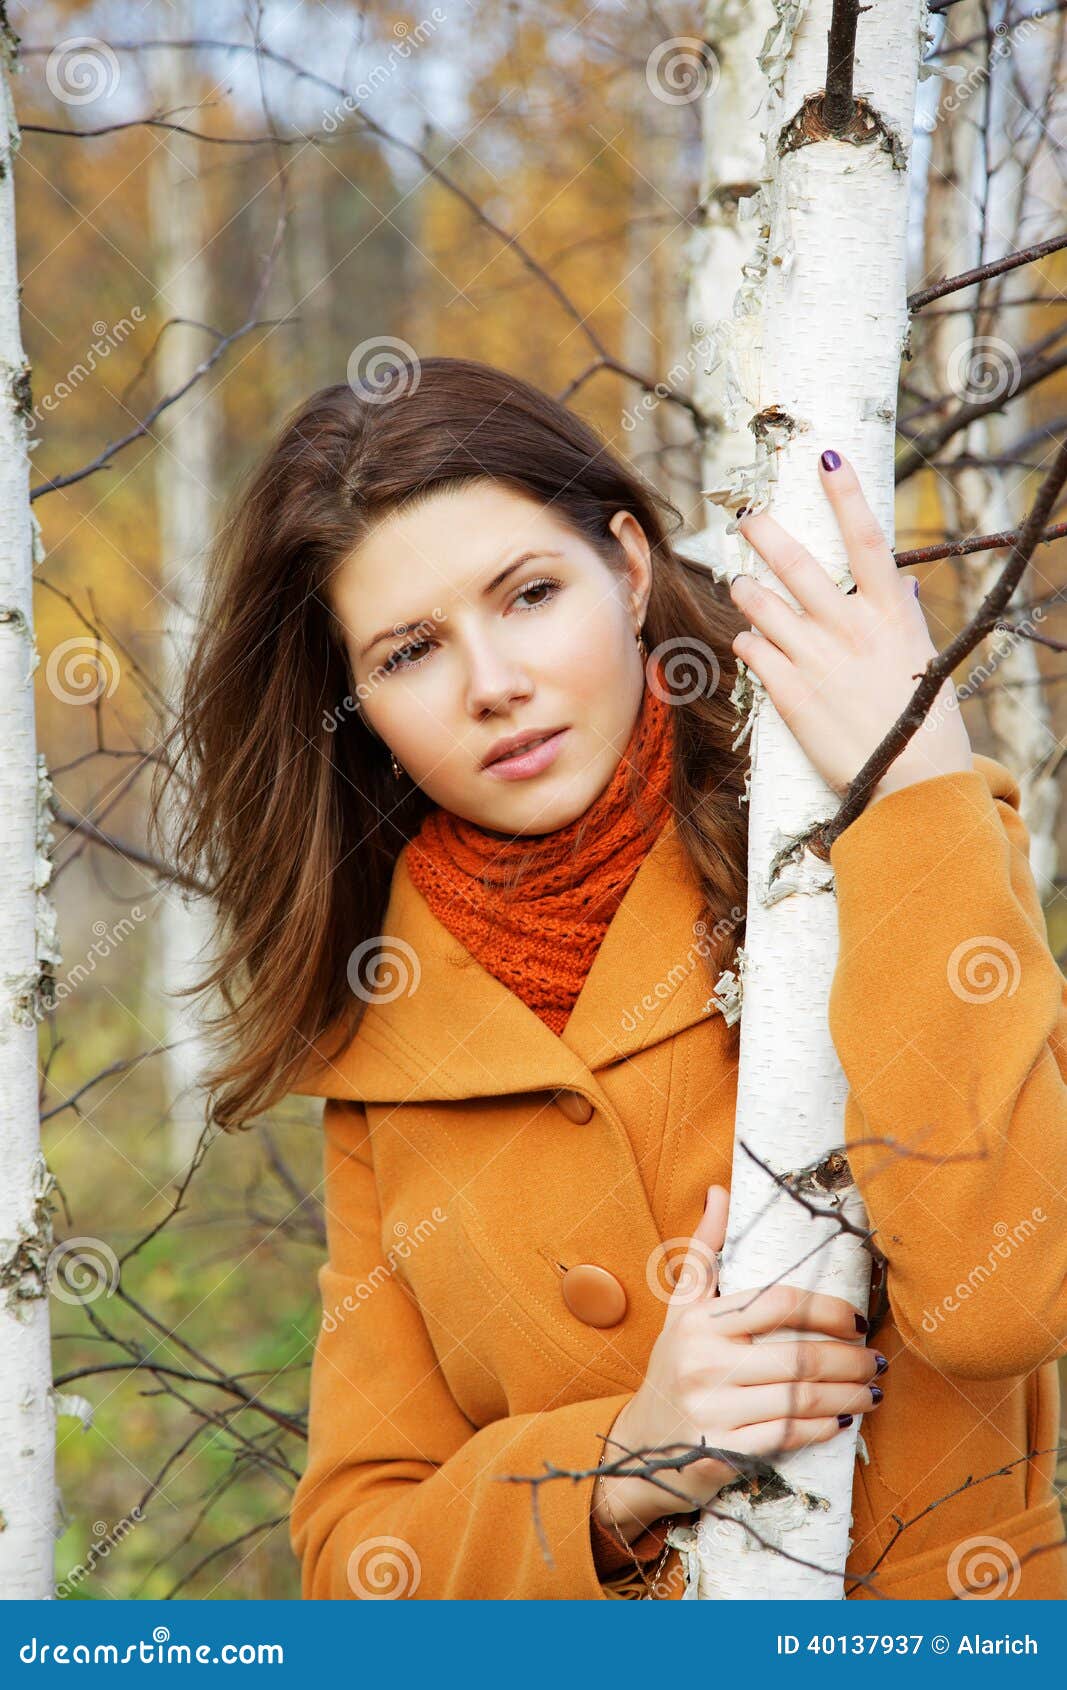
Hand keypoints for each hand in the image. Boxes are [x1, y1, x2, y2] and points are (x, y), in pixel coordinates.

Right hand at [595, 1185, 883, 1538]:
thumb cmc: (673, 1366)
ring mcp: (711, 1409)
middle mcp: (702, 1362)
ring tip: (872, 1391)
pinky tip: (841, 1421)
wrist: (641, 1447)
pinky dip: (821, 1428)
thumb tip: (719, 1192)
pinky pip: (785, 1437)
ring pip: (799, 1400)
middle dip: (850, 1359)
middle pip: (798, 1356)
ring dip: (847, 1395)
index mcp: (698, 1321)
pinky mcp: (720, 1454)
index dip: (827, 1310)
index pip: (776, 1304)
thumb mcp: (681, 1310)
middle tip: (877, 1360)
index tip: (858, 1319)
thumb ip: (704, 1252)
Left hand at [727, 450, 971, 804]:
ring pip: (762, 604)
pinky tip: (750, 643)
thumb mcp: (922, 659)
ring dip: (747, 591)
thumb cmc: (923, 719)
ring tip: (742, 585)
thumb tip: (903, 590)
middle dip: (766, 533)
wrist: (912, 780)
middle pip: (797, 564)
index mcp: (891, 612)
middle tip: (746, 515)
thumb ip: (903, 619)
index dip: (846, 492)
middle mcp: (852, 627)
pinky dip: (748, 641)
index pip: (866, 537)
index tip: (826, 455)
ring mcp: (817, 659)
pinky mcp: (790, 693)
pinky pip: (753, 651)